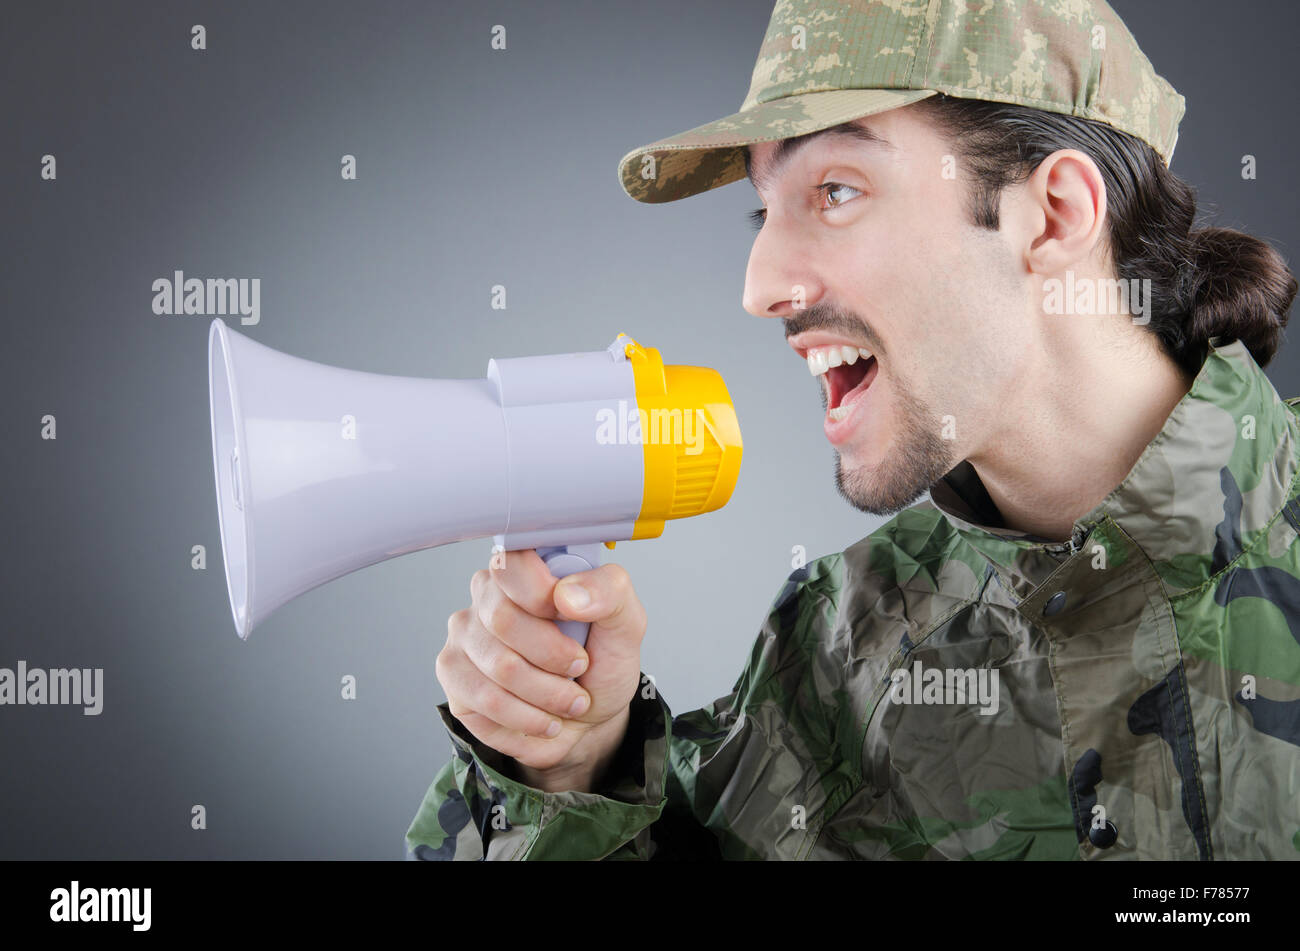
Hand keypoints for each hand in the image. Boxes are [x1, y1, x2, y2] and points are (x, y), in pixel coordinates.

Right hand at [437, 549, 646, 787]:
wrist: (587, 718)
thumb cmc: (600, 662)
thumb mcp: (625, 623)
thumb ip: (610, 592)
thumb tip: (568, 593)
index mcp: (525, 569)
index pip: (512, 564)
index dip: (543, 596)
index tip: (573, 619)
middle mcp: (486, 596)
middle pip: (503, 620)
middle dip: (554, 656)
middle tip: (579, 666)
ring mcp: (464, 637)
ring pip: (499, 668)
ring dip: (548, 694)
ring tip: (569, 699)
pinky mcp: (454, 678)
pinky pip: (487, 703)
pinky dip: (528, 718)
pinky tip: (544, 717)